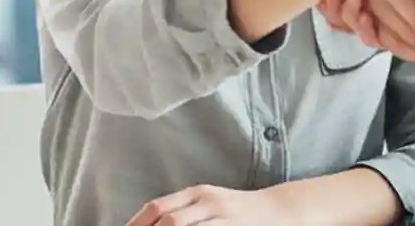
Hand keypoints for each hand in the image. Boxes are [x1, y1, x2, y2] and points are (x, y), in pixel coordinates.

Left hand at [126, 185, 289, 225]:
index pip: (158, 207)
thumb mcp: (210, 202)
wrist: (279, 210)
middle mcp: (208, 202)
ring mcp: (223, 218)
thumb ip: (183, 210)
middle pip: (169, 221)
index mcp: (197, 193)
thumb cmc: (237, 211)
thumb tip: (150, 223)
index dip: (136, 224)